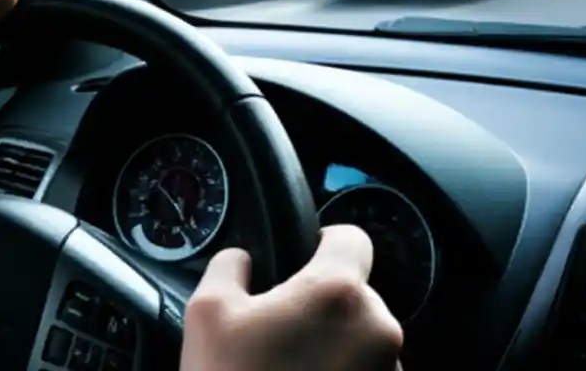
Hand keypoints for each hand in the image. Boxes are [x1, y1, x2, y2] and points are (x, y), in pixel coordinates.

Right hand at [181, 225, 402, 370]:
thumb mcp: (207, 314)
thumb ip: (228, 266)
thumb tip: (241, 260)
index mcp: (337, 294)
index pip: (352, 238)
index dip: (323, 242)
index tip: (305, 256)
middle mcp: (378, 332)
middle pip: (354, 295)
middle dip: (319, 308)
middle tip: (277, 333)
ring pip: (362, 340)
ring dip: (333, 348)